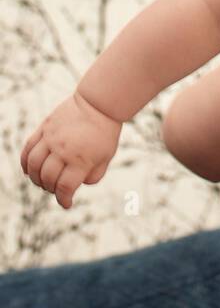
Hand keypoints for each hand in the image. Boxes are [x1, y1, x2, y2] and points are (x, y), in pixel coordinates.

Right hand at [20, 92, 121, 209]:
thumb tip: (75, 186)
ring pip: (33, 165)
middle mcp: (64, 150)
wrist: (98, 103)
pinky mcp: (44, 128)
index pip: (65, 188)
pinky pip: (28, 148)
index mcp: (81, 160)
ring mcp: (52, 138)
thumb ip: (94, 176)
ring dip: (35, 178)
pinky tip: (29, 169)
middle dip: (50, 189)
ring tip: (42, 180)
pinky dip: (25, 162)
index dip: (64, 200)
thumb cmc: (104, 132)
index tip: (66, 203)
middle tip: (56, 189)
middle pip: (48, 178)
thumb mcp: (106, 157)